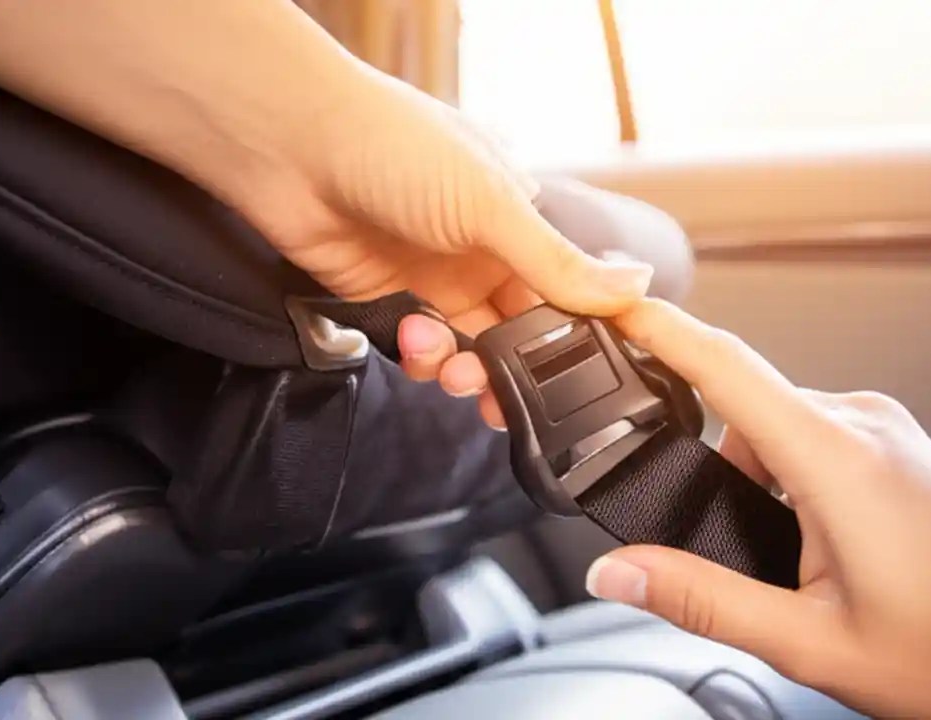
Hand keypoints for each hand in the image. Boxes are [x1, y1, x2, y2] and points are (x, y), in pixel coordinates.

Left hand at [216, 63, 655, 364]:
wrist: (291, 145)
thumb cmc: (396, 149)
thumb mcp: (491, 206)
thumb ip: (559, 262)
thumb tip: (639, 285)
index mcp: (516, 220)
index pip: (562, 294)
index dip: (570, 339)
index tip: (578, 381)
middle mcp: (478, 251)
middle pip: (515, 333)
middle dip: (513, 370)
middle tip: (500, 392)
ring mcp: (430, 277)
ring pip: (467, 349)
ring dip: (463, 369)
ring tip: (450, 363)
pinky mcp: (384, 300)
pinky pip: (417, 348)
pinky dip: (420, 355)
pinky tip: (410, 335)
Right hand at [567, 300, 930, 718]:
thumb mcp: (811, 642)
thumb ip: (701, 600)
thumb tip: (619, 570)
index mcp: (838, 460)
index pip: (724, 366)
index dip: (658, 327)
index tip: (609, 302)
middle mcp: (869, 427)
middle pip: (747, 410)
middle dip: (717, 472)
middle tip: (734, 554)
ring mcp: (897, 435)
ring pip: (785, 432)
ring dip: (764, 487)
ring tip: (802, 575)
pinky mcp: (912, 451)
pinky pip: (826, 442)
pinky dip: (801, 486)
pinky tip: (833, 558)